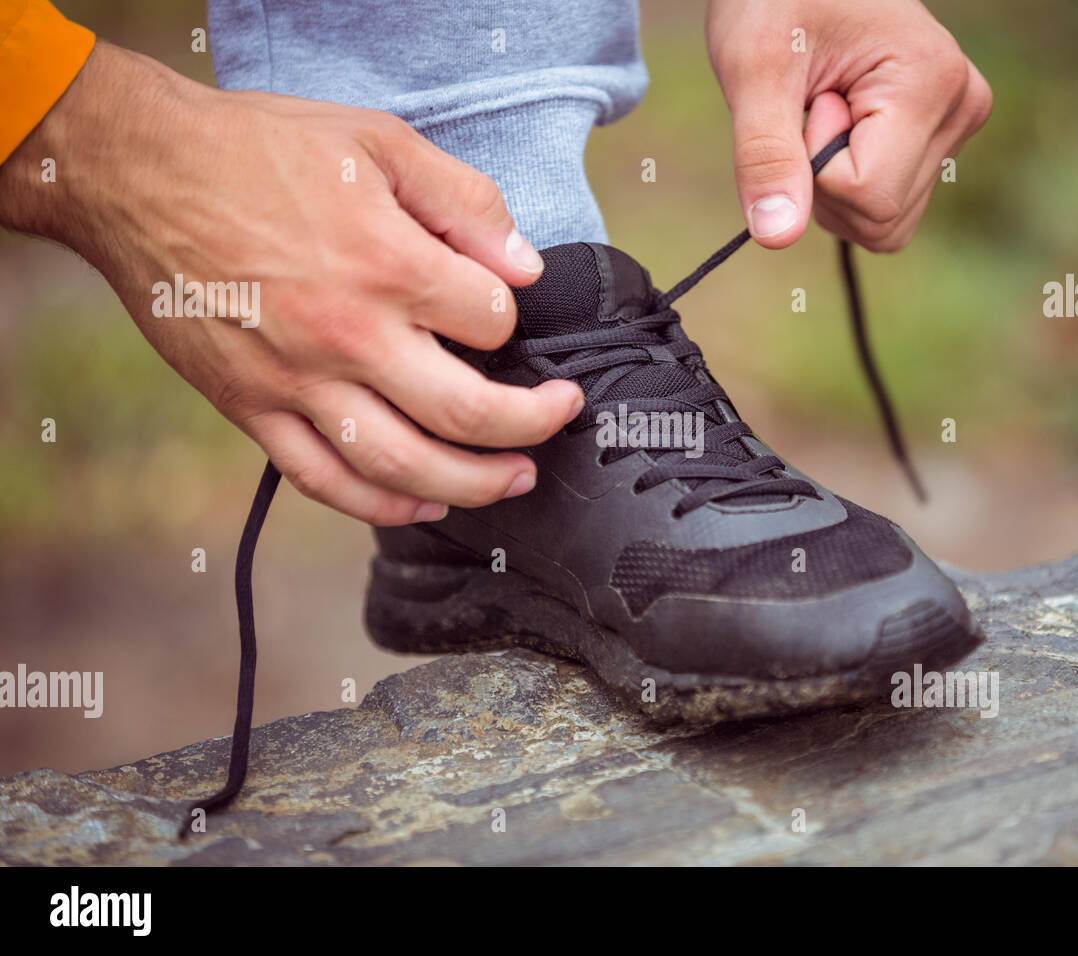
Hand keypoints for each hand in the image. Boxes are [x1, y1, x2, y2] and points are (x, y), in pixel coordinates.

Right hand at [0, 42, 583, 524]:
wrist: (138, 173)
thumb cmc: (258, 151)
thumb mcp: (376, 141)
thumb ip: (463, 201)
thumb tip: (523, 264)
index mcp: (388, 264)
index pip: (492, 322)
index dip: (510, 319)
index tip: (500, 310)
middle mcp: (349, 336)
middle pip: (469, 412)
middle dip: (533, 423)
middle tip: (560, 416)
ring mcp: (297, 382)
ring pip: (404, 466)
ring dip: (475, 484)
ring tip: (516, 479)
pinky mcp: (252, 409)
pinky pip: (325, 480)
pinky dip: (381, 507)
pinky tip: (424, 505)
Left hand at [707, 0, 991, 250]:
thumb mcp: (753, 69)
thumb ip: (765, 156)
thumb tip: (777, 237)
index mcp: (930, 82)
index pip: (869, 195)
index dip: (814, 166)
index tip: (808, 100)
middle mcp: (960, 107)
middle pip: (882, 219)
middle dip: (825, 184)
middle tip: (811, 105)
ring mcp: (954, 124)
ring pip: (886, 222)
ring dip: (833, 185)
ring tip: (823, 105)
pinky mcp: (938, 136)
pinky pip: (887, 205)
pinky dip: (846, 182)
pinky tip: (838, 120)